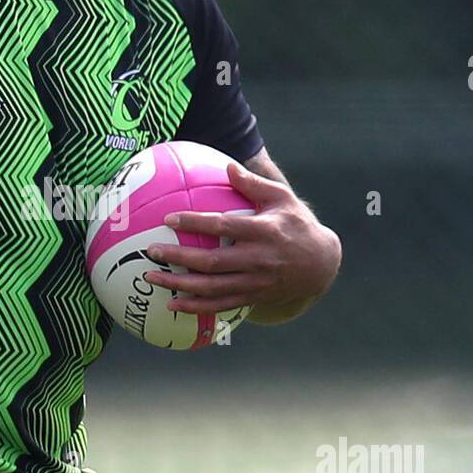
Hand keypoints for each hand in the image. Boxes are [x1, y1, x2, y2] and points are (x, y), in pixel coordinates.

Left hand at [143, 161, 340, 318]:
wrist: (320, 264)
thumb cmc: (296, 224)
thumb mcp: (282, 198)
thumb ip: (254, 184)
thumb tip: (228, 165)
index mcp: (263, 231)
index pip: (223, 227)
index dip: (195, 223)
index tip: (169, 219)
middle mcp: (258, 260)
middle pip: (212, 262)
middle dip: (179, 258)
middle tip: (151, 250)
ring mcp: (255, 282)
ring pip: (212, 288)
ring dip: (179, 285)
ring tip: (152, 277)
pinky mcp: (252, 297)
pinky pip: (220, 305)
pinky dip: (195, 307)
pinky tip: (172, 303)